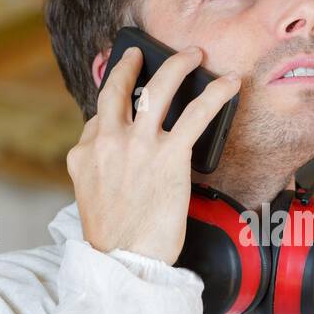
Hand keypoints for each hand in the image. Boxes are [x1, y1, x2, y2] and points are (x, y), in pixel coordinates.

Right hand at [67, 44, 239, 263]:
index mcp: (83, 154)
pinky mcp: (170, 155)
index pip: (98, 118)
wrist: (126, 260)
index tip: (123, 96)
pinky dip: (215, 94)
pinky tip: (229, 84)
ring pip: (158, 90)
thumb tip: (117, 149)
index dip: (113, 106)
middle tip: (141, 53)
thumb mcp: (89, 196)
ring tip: (192, 55)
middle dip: (131, 65)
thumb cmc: (114, 237)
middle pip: (118, 90)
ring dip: (177, 66)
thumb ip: (99, 167)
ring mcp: (138, 145)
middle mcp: (107, 142)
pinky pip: (196, 114)